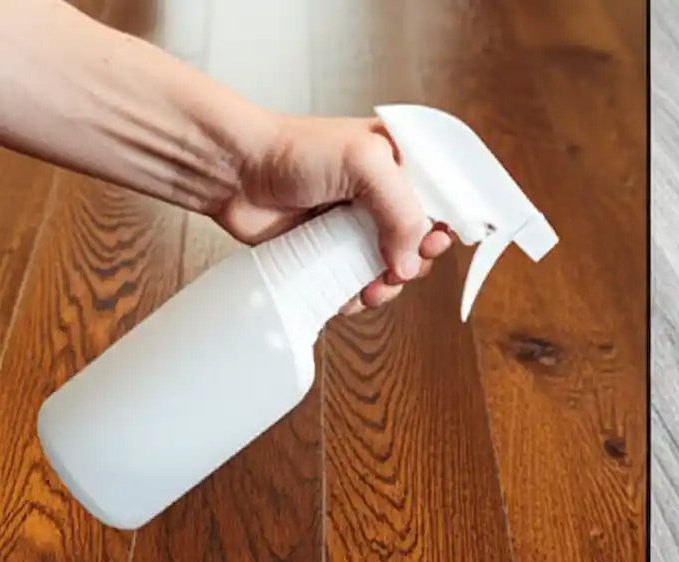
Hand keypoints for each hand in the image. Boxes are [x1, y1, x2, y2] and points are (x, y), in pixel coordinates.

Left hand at [214, 115, 452, 313]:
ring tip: (372, 288)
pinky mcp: (330, 252)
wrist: (234, 171)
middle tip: (399, 267)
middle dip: (415, 262)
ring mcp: (356, 226)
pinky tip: (348, 293)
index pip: (442, 202)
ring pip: (392, 269)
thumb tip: (408, 263)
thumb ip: (401, 209)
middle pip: (420, 242)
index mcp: (400, 164)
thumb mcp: (365, 162)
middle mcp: (382, 196)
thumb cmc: (294, 150)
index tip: (434, 242)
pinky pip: (356, 283)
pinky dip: (356, 295)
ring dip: (388, 286)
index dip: (444, 227)